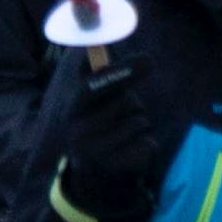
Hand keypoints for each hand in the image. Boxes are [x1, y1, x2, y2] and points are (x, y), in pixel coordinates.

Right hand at [59, 57, 166, 221]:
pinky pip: (149, 143)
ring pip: (141, 122)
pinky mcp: (117, 167)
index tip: (149, 60)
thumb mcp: (86, 100)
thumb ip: (96, 75)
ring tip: (126, 131)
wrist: (90, 177)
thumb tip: (97, 44)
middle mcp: (79, 127)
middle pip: (128, 102)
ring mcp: (97, 150)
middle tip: (123, 112)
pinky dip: (147, 143)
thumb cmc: (94, 125)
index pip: (98, 83)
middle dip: (133, 103)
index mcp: (72, 105)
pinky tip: (133, 148)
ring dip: (141, 124)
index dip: (123, 71)